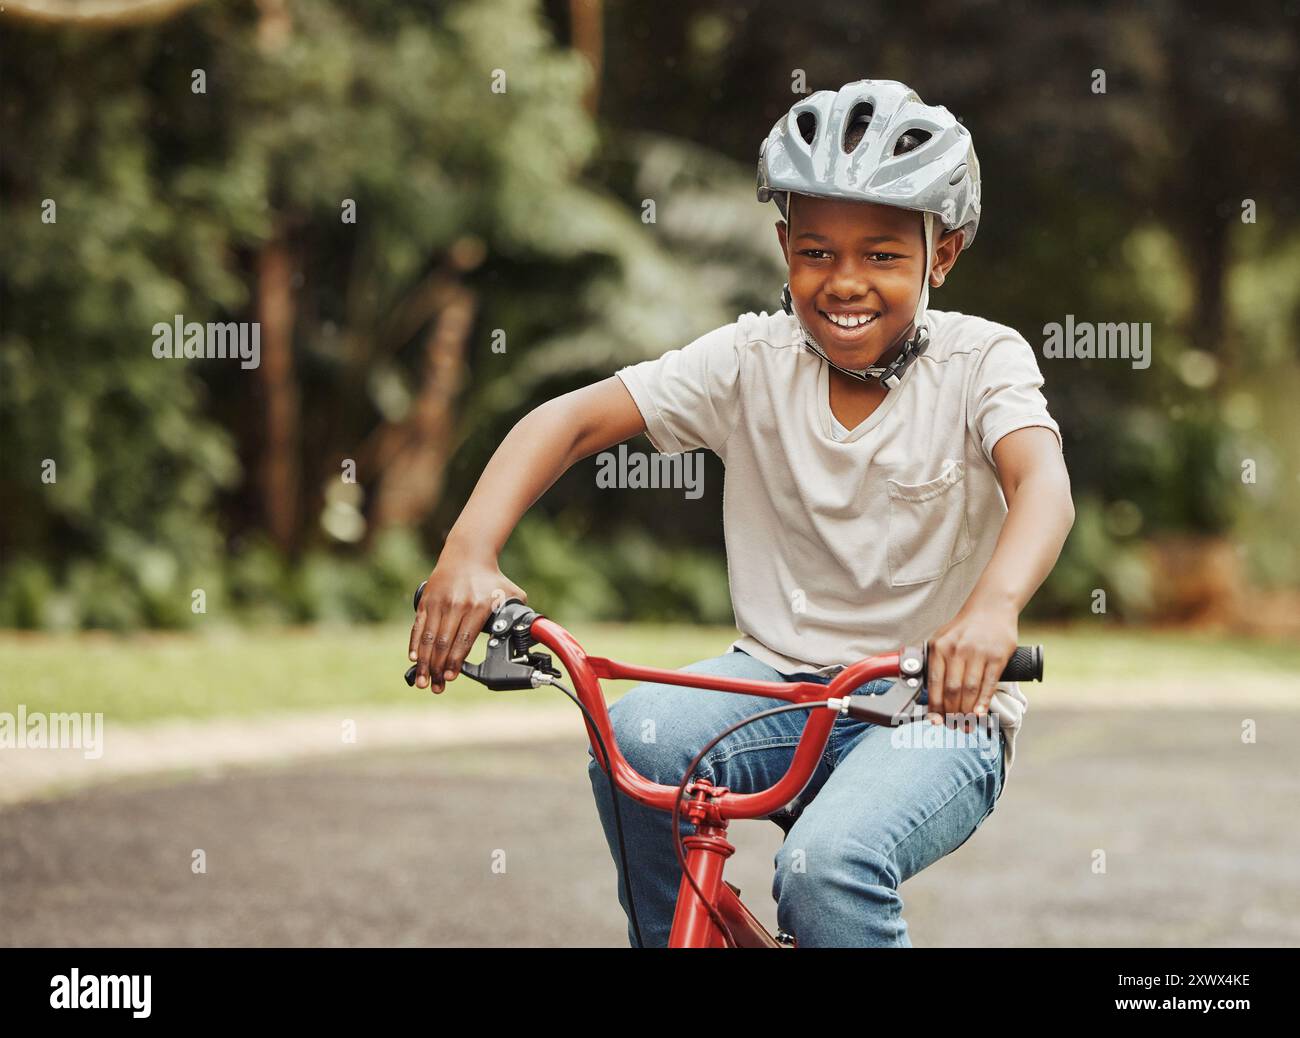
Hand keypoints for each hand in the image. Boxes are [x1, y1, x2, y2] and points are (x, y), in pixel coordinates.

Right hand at [408, 552, 526, 693]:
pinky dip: (415, 644)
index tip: (451, 677)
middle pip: (444, 643)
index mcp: (478, 606)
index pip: (464, 639)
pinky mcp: (427, 601)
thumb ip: (519, 615)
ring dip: (425, 662)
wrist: (468, 555)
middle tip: (435, 687)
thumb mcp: (512, 594)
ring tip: (423, 681)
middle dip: (438, 668)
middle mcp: (457, 605)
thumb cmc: (491, 578)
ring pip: (430, 638)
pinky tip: (414, 658)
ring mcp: (440, 603)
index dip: (456, 661)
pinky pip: (419, 626)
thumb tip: (529, 635)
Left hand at [926, 604, 1017, 729]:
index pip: (934, 683)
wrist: (992, 608)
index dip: (935, 706)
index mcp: (939, 647)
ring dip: (967, 712)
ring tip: (967, 724)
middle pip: (952, 690)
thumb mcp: (943, 639)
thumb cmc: (966, 627)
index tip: (935, 721)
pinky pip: (989, 684)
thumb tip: (929, 693)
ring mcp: (978, 653)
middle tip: (954, 726)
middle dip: (952, 713)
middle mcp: (956, 650)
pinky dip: (983, 701)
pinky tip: (980, 713)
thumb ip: (935, 662)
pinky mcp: (997, 656)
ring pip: (969, 690)